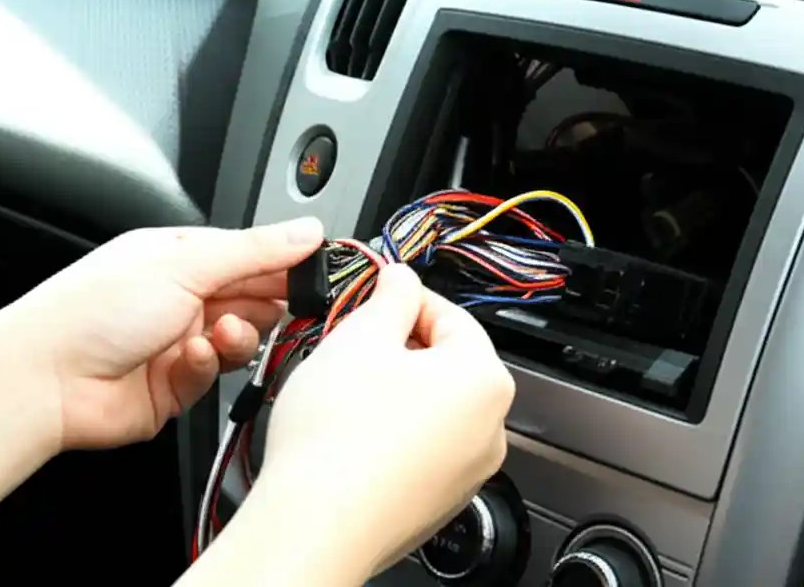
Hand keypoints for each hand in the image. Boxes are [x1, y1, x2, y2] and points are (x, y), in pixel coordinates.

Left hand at [0, 218, 323, 449]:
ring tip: (219, 335)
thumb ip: (254, 250)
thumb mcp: (185, 264)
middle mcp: (180, 297)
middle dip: (267, 304)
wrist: (46, 379)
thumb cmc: (91, 309)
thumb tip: (307, 229)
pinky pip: (213, 377)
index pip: (252, 254)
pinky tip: (187, 359)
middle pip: (252, 299)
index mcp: (180, 255)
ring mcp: (177, 342)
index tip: (321, 272)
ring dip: (237, 338)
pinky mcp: (174, 387)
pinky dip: (205, 368)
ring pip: (240, 342)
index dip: (287, 263)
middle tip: (281, 308)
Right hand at [241, 264, 514, 579]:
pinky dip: (388, 434)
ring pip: (429, 407)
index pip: (450, 314)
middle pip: (443, 363)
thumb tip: (401, 279)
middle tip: (348, 347)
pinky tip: (348, 436)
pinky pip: (418, 448)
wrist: (314, 525)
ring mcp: (466, 472)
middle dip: (395, 348)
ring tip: (342, 395)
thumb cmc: (336, 440)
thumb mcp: (359, 338)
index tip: (371, 298)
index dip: (402, 299)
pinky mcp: (437, 501)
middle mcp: (489, 429)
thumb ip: (390, 296)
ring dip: (390, 391)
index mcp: (484, 380)